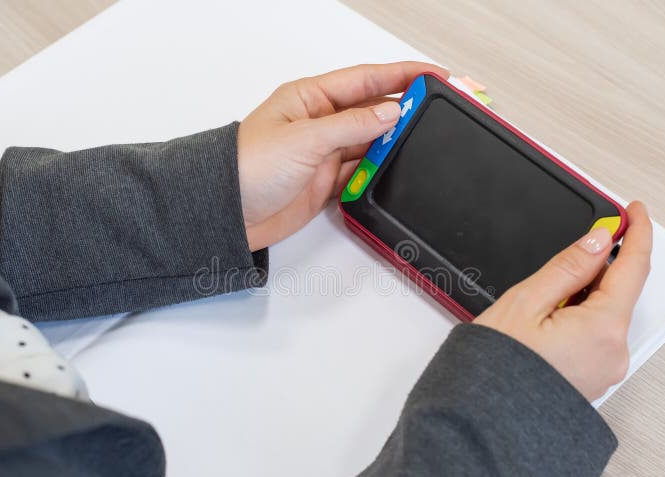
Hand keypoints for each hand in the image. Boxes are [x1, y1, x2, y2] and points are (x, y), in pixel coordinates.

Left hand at [237, 62, 448, 250]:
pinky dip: (377, 173)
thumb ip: (350, 126)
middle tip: (436, 111)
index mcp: (310, 98)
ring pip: (370, 143)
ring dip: (391, 145)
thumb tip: (390, 111)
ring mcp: (324, 153)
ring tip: (417, 144)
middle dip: (403, 110)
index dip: (402, 75)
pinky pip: (361, 172)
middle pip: (372, 110)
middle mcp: (320, 122)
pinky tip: (391, 171)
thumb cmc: (248, 168)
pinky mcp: (325, 182)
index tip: (434, 75)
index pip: (365, 79)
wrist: (229, 214)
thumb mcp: (304, 140)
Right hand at [474, 202, 652, 400]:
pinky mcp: (592, 379)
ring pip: (604, 314)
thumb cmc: (496, 367)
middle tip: (569, 251)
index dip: (637, 233)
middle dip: (597, 267)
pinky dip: (580, 318)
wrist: (482, 420)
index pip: (634, 267)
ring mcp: (605, 369)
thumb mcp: (526, 301)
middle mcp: (613, 353)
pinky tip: (548, 320)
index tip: (633, 211)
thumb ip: (568, 267)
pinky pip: (596, 337)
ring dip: (583, 295)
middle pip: (618, 292)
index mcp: (603, 329)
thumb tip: (597, 242)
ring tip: (539, 301)